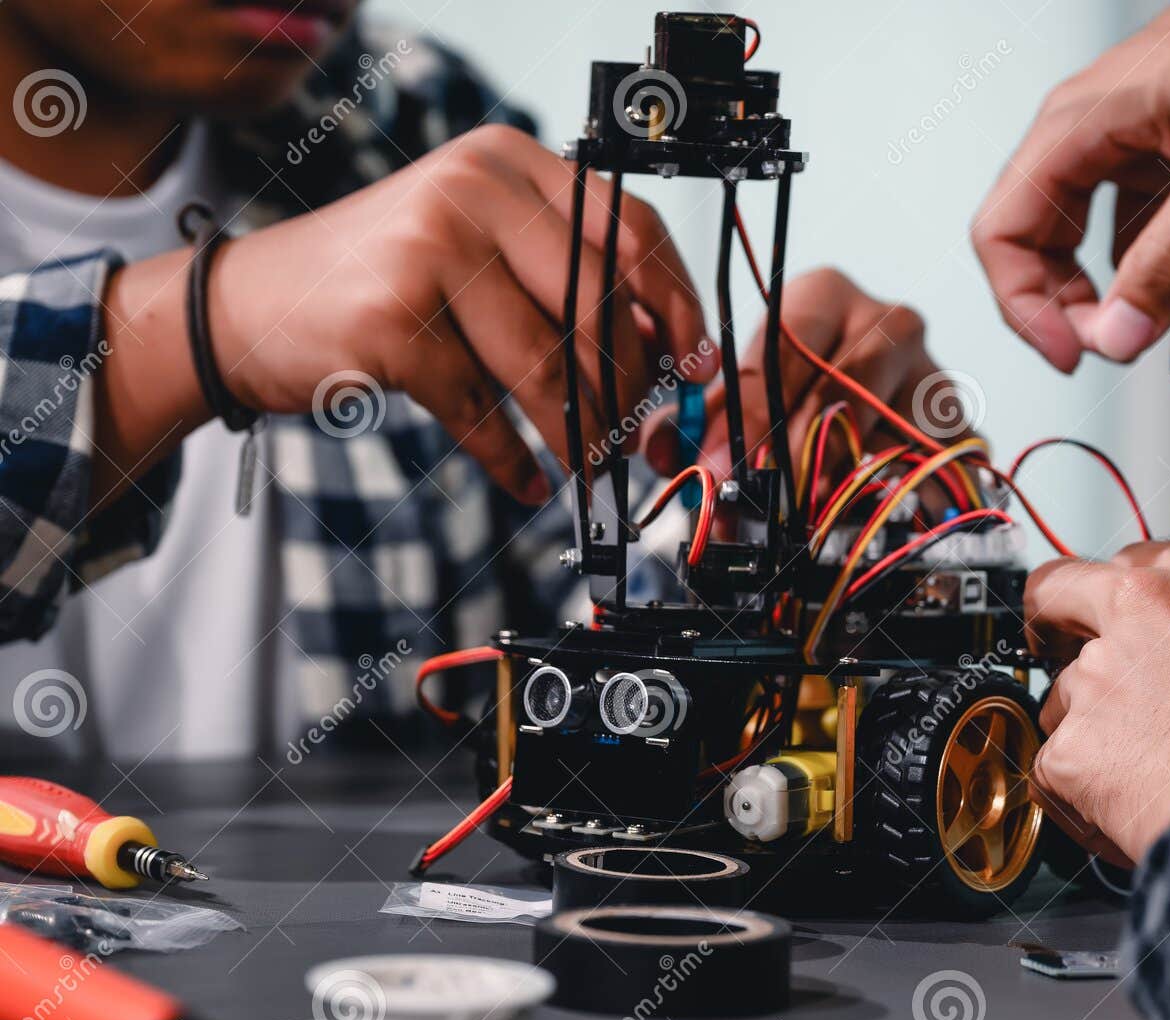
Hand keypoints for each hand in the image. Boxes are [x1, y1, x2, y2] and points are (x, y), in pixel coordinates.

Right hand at [200, 125, 714, 502]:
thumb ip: (563, 278)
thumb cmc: (384, 284)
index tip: (697, 361)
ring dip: (578, 435)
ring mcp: (428, 254)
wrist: (248, 307)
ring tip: (591, 468)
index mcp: (506, 163)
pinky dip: (513, 461)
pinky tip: (529, 483)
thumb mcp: (478, 249)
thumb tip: (665, 347)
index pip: (628, 229)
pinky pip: (484, 413)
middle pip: (596, 306)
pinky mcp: (393, 325)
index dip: (674, 305)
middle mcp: (471, 193)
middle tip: (636, 436)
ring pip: (546, 367)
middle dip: (628, 386)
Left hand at [642, 268, 945, 481]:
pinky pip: (937, 453)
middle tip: (761, 495)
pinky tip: (880, 506)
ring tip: (815, 503)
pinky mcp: (955, 416)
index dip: (749, 412)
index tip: (721, 463)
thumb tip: (666, 449)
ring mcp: (928, 367)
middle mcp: (883, 320)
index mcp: (822, 296)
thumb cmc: (797, 378)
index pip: (785, 349)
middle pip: (842, 385)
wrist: (869, 378)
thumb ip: (701, 419)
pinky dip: (908, 485)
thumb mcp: (743, 386)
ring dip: (850, 468)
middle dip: (792, 451)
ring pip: (893, 420)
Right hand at [971, 0, 1169, 370]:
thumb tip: (1118, 336)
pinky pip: (1156, 230)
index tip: (1074, 353)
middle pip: (1046, 250)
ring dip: (1150, 298)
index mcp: (1076, 129)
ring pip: (1108, 248)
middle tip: (1133, 346)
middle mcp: (1090, 137)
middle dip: (1088, 310)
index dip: (1027, 306)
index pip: (1003, 236)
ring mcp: (1130, 144)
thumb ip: (1168, 264)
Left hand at [1024, 535, 1169, 864]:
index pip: (1130, 568)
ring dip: (1086, 728)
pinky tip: (1127, 807)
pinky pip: (1054, 766)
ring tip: (1146, 770)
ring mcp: (1099, 673)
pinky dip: (1080, 791)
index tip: (1117, 622)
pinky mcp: (1072, 744)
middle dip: (1054, 624)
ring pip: (1062, 695)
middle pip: (1059, 592)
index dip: (1120, 605)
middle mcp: (1142, 606)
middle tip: (1055, 650)